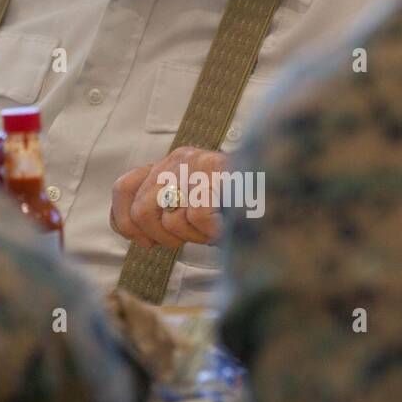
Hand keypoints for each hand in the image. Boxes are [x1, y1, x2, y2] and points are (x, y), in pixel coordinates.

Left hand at [110, 146, 224, 249]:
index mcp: (169, 164)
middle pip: (141, 211)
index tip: (145, 242)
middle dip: (160, 237)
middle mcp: (179, 159)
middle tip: (184, 241)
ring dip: (191, 236)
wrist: (278, 194)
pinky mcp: (216, 172)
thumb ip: (164, 212)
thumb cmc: (234, 209)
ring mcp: (197, 164)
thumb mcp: (192, 208)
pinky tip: (223, 226)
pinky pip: (197, 216)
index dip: (124, 220)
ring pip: (169, 219)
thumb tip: (136, 233)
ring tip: (212, 229)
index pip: (123, 188)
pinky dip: (210, 231)